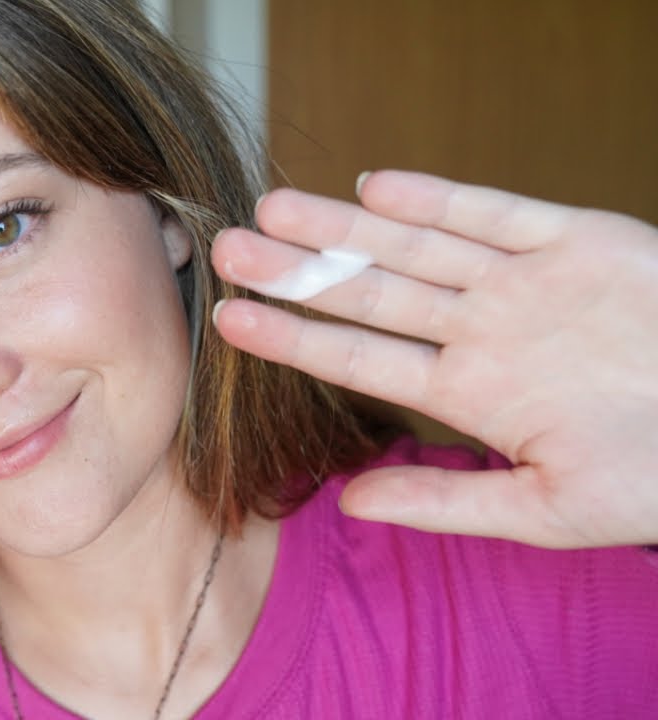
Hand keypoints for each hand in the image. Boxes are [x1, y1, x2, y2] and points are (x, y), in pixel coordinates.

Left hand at [212, 171, 657, 548]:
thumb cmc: (654, 477)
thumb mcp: (545, 508)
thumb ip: (446, 501)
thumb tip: (352, 502)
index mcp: (470, 392)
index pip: (360, 359)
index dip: (293, 336)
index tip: (229, 319)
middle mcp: (483, 330)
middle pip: (372, 293)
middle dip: (299, 272)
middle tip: (226, 249)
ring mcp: (524, 283)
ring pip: (416, 244)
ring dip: (345, 228)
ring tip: (273, 208)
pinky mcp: (578, 240)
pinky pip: (497, 213)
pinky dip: (440, 200)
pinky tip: (372, 189)